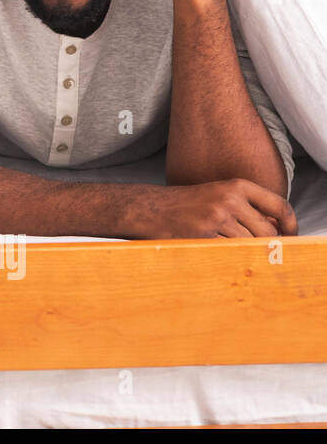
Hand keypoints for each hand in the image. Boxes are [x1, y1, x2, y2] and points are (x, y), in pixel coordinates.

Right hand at [128, 178, 295, 238]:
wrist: (151, 208)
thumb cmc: (188, 204)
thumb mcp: (220, 195)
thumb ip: (249, 208)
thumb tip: (279, 229)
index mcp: (236, 186)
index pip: (280, 205)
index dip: (291, 225)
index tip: (291, 237)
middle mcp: (228, 199)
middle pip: (267, 232)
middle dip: (266, 245)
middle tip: (258, 252)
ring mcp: (215, 218)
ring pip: (249, 245)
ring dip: (244, 252)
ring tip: (230, 249)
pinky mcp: (203, 235)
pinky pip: (229, 253)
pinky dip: (227, 257)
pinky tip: (216, 252)